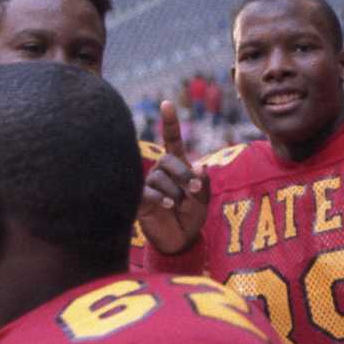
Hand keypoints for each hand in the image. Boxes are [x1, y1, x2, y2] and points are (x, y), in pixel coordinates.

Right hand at [138, 100, 209, 255]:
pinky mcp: (140, 200)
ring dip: (174, 190)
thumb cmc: (192, 216)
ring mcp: (149, 185)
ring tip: (180, 204)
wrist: (180, 240)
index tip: (167, 103)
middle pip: (168, 160)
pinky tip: (168, 205)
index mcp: (177, 166)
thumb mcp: (204, 199)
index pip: (172, 140)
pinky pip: (146, 192)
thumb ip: (203, 183)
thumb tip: (199, 166)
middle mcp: (161, 172)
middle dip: (184, 173)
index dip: (169, 122)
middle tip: (196, 189)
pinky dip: (159, 197)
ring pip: (159, 177)